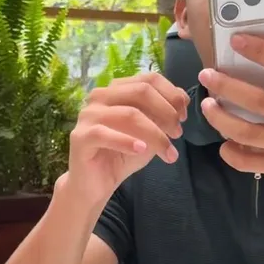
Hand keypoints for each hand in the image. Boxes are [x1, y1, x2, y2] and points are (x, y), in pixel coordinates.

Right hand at [66, 72, 189, 205]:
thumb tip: (181, 97)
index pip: (148, 79)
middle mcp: (100, 96)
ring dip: (155, 133)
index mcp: (116, 90)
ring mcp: (88, 115)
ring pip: (129, 114)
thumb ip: (162, 114)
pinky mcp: (80, 137)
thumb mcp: (149, 133)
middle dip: (166, 112)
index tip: (183, 116)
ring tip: (168, 150)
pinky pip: (105, 134)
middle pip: (141, 91)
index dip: (172, 95)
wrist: (95, 185)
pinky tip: (141, 150)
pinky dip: (127, 141)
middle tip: (178, 133)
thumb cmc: (121, 155)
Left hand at [196, 34, 263, 203]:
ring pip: (248, 132)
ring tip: (206, 105)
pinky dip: (232, 154)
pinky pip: (252, 162)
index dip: (261, 51)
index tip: (236, 41)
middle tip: (207, 74)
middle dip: (226, 85)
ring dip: (220, 118)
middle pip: (259, 100)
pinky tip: (225, 143)